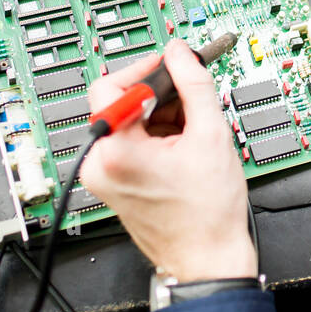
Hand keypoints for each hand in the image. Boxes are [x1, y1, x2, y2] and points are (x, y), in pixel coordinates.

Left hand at [79, 39, 256, 281]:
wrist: (206, 257)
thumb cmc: (206, 213)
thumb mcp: (211, 135)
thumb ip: (194, 84)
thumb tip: (181, 54)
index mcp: (114, 151)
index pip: (112, 84)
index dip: (146, 68)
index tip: (172, 65)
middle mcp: (99, 163)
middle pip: (121, 102)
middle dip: (159, 96)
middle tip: (191, 100)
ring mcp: (103, 176)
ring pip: (128, 122)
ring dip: (161, 116)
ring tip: (192, 132)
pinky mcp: (113, 183)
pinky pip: (129, 142)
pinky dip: (156, 136)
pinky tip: (183, 146)